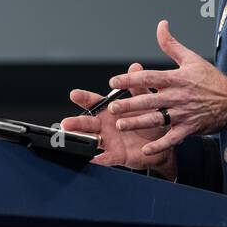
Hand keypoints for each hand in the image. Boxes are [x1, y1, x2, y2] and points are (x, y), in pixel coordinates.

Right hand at [58, 63, 176, 177]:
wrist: (160, 144)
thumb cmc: (149, 120)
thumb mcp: (145, 101)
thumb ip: (138, 87)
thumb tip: (135, 67)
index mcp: (109, 110)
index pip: (93, 102)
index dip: (83, 98)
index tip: (74, 94)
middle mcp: (104, 125)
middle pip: (87, 122)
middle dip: (75, 122)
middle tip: (66, 123)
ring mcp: (108, 141)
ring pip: (91, 139)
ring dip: (82, 139)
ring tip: (74, 140)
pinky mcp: (116, 155)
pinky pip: (106, 158)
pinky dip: (99, 159)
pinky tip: (93, 158)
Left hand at [107, 19, 226, 156]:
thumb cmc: (211, 80)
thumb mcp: (191, 58)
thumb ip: (171, 45)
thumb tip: (161, 26)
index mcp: (177, 78)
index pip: (150, 77)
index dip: (131, 79)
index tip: (114, 81)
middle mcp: (178, 96)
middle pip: (150, 100)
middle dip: (129, 104)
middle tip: (113, 107)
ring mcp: (183, 113)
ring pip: (157, 119)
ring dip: (138, 123)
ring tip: (121, 125)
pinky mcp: (189, 128)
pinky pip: (173, 138)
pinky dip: (160, 145)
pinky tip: (146, 150)